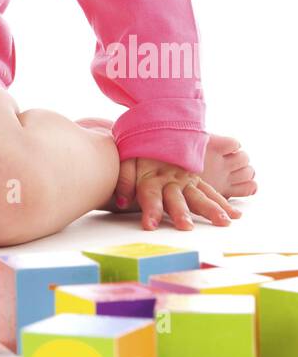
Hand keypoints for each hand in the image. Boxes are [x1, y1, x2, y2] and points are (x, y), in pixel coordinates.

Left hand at [113, 157, 241, 231]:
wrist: (155, 129)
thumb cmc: (139, 150)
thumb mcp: (126, 160)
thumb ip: (124, 180)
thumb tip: (122, 202)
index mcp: (152, 177)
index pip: (150, 196)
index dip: (150, 210)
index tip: (150, 225)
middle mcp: (171, 180)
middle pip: (177, 199)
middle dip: (181, 213)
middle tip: (186, 227)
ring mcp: (186, 180)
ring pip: (200, 196)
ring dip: (211, 209)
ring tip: (223, 222)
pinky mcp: (196, 180)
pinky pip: (211, 192)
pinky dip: (223, 203)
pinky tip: (235, 214)